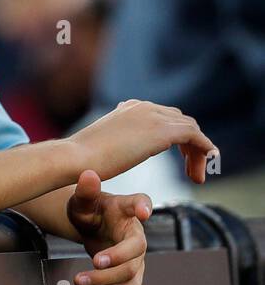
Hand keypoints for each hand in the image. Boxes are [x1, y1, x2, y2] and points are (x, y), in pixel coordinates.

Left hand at [66, 170, 149, 284]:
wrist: (90, 226)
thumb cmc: (89, 208)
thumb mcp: (82, 199)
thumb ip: (85, 190)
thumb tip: (88, 174)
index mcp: (127, 207)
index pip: (141, 202)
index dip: (143, 206)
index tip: (143, 212)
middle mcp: (136, 231)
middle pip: (137, 246)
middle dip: (118, 257)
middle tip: (95, 262)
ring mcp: (136, 253)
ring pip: (132, 270)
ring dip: (107, 279)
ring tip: (81, 281)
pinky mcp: (132, 270)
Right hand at [67, 99, 217, 183]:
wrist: (75, 158)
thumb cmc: (83, 157)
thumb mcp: (106, 142)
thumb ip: (120, 139)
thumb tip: (121, 147)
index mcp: (129, 107)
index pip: (165, 116)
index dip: (177, 139)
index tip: (180, 161)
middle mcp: (143, 107)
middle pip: (181, 121)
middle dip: (190, 146)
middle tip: (190, 172)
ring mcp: (152, 117)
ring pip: (191, 129)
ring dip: (198, 153)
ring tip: (196, 177)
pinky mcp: (161, 131)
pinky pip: (195, 136)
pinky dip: (206, 149)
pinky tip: (208, 164)